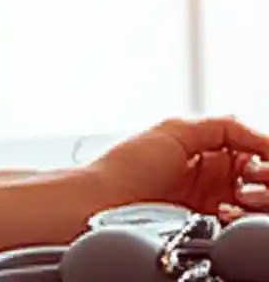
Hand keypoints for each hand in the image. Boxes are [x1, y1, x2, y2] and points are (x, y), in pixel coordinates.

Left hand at [86, 116, 268, 223]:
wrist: (101, 201)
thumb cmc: (126, 165)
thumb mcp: (175, 131)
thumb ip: (221, 126)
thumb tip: (261, 137)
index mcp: (207, 148)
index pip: (256, 151)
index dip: (264, 155)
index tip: (258, 164)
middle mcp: (213, 176)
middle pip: (262, 177)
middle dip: (265, 178)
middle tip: (250, 181)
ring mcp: (211, 201)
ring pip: (257, 200)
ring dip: (258, 198)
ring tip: (239, 197)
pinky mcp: (206, 226)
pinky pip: (241, 222)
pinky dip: (242, 217)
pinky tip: (224, 211)